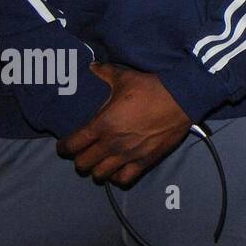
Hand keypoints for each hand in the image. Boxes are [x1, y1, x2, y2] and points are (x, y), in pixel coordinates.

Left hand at [58, 64, 191, 187]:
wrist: (181, 99)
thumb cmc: (151, 88)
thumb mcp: (126, 77)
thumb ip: (105, 73)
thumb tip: (93, 66)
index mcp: (101, 125)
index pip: (71, 145)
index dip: (64, 147)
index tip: (65, 145)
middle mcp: (111, 144)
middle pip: (82, 164)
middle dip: (80, 158)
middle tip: (85, 151)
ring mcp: (128, 155)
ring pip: (100, 174)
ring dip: (97, 169)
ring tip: (101, 161)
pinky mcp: (144, 161)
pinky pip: (123, 179)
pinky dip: (117, 176)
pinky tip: (118, 169)